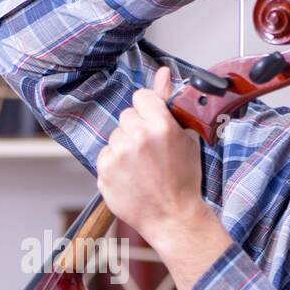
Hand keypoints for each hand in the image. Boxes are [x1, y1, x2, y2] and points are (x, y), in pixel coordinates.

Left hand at [96, 66, 207, 248]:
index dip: (147, 110)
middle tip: (150, 152)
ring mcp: (119, 156)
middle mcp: (138, 138)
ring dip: (124, 147)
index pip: (141, 97)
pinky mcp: (104, 172)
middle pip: (127, 116)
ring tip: (141, 168)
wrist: (173, 217)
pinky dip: (114, 165)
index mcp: (161, 126)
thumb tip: (163, 72)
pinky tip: (130, 177)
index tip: (152, 123)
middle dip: (136, 130)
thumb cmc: (183, 179)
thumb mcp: (185, 137)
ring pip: (115, 136)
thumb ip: (168, 102)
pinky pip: (105, 156)